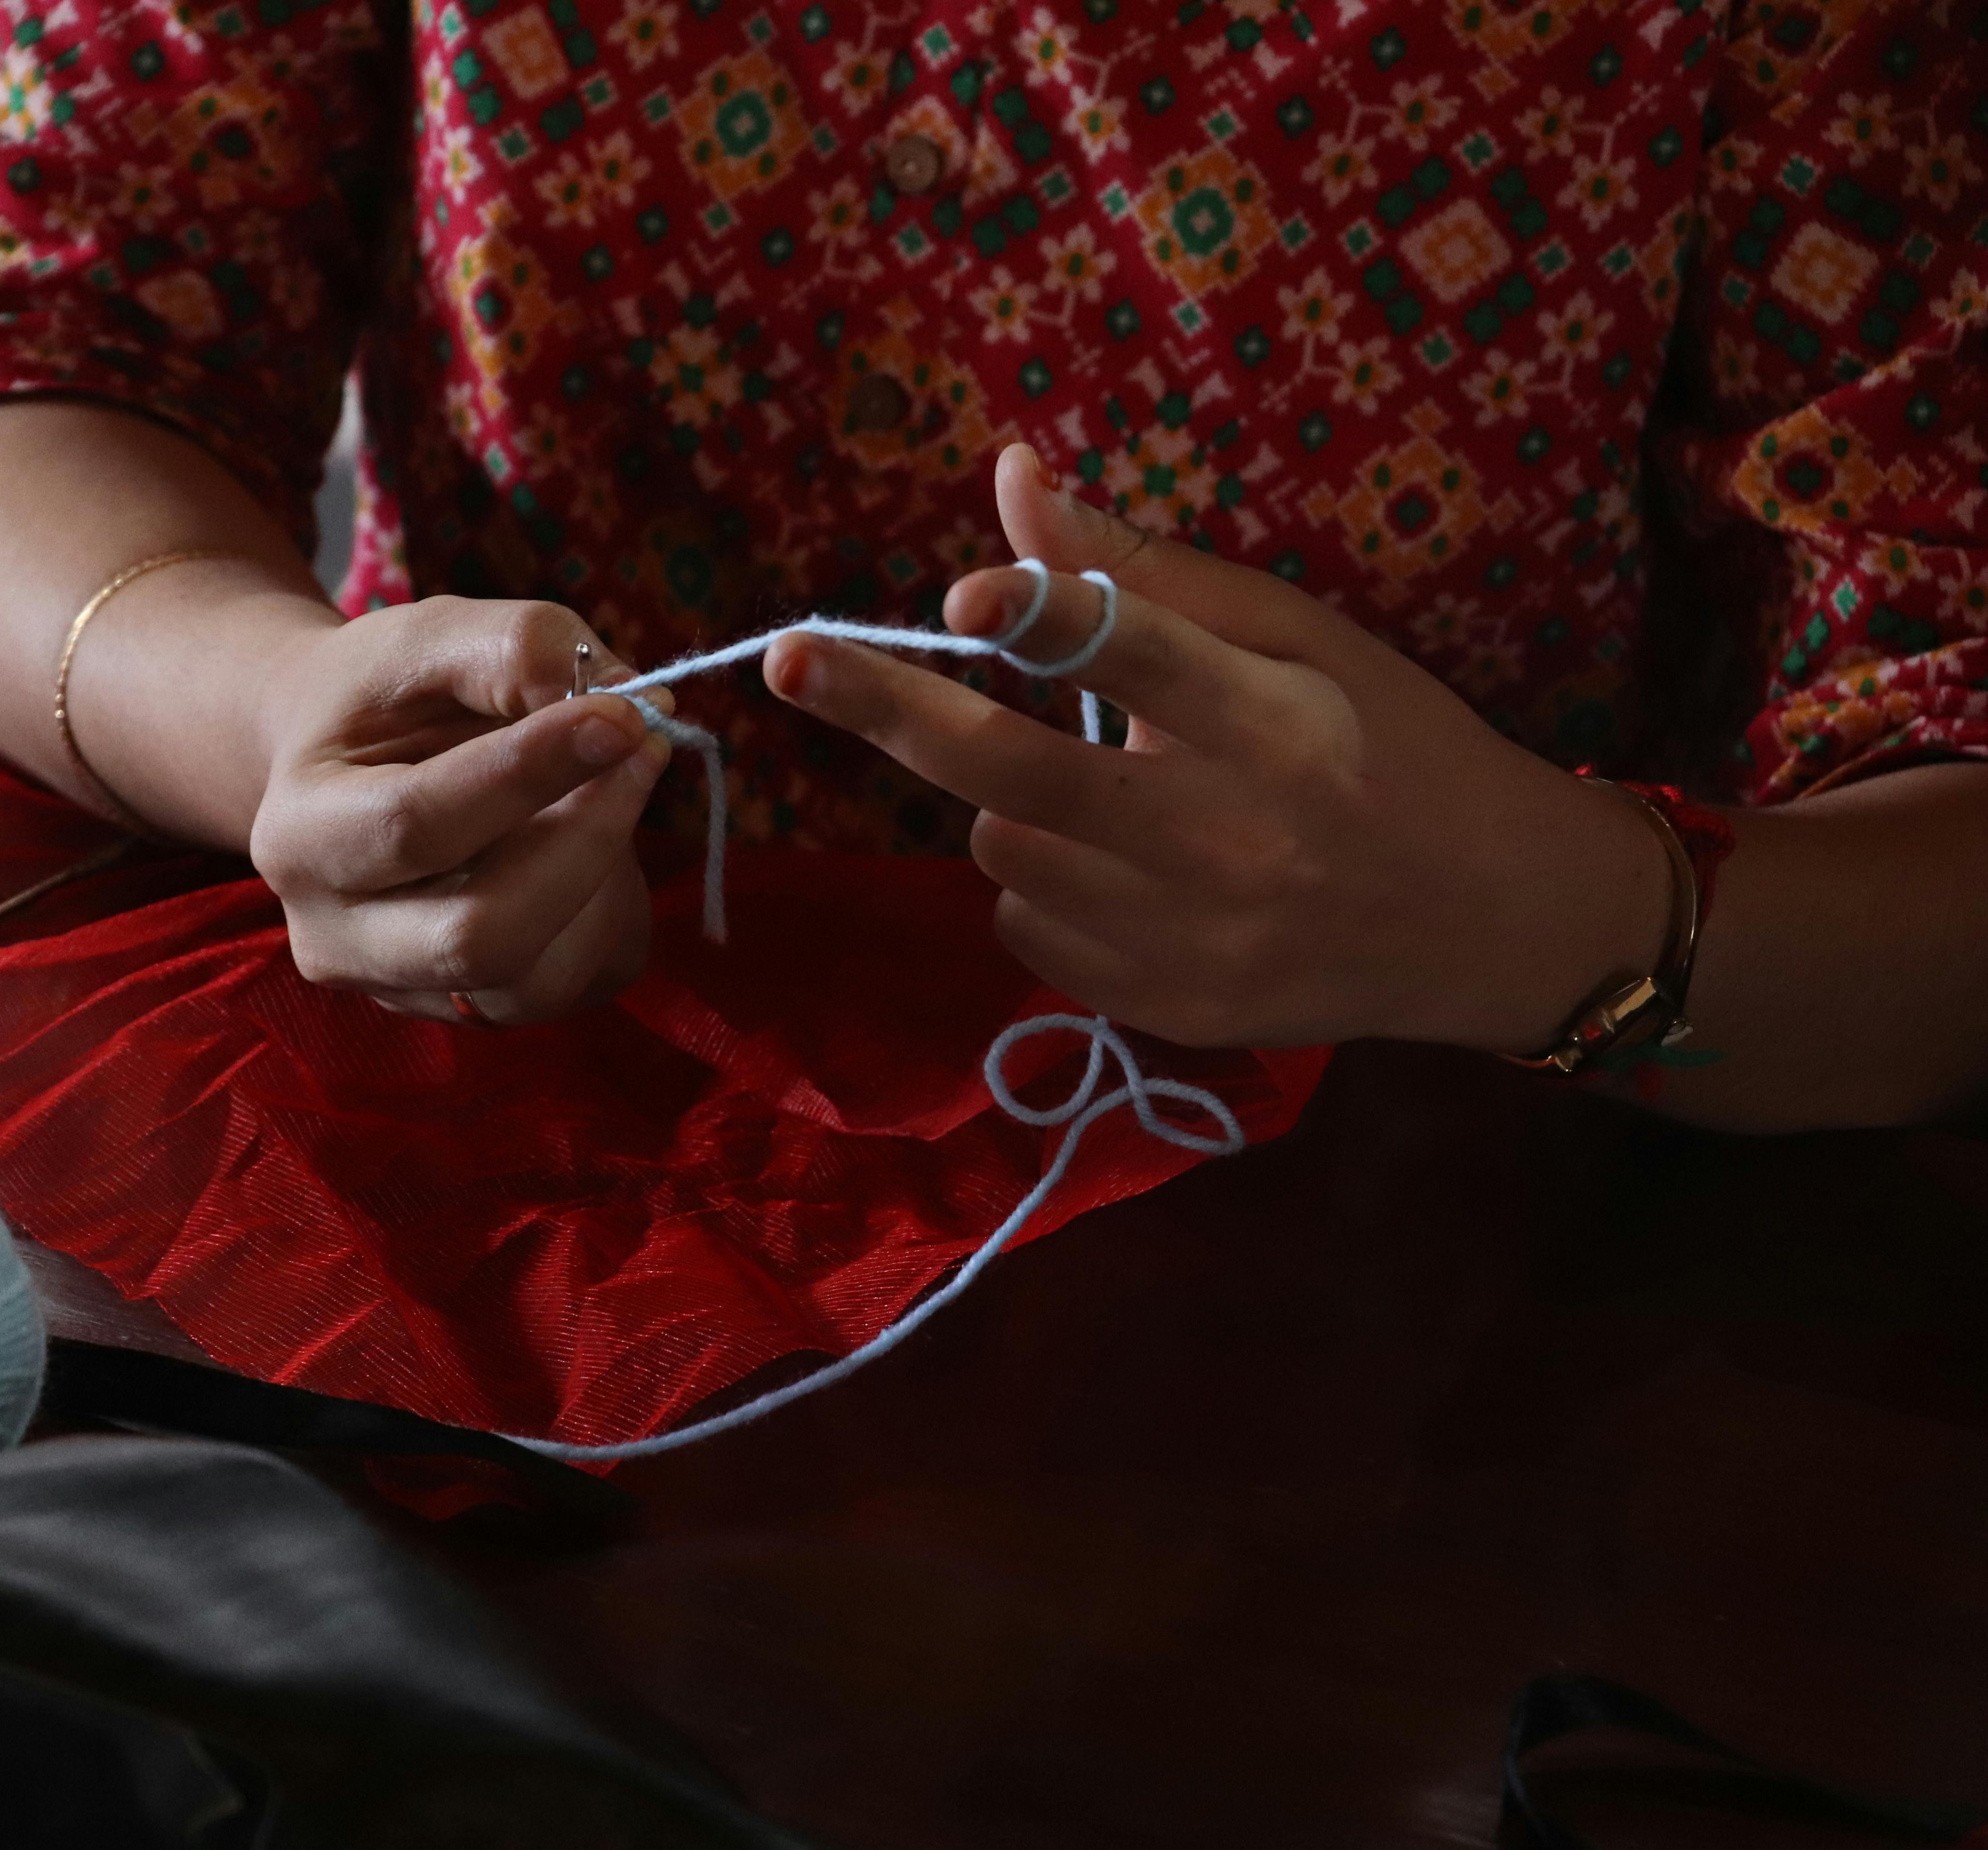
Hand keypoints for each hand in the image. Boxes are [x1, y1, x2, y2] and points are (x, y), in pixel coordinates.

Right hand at [249, 596, 671, 1025]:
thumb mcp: (432, 638)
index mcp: (299, 836)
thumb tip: (630, 703)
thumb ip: (518, 651)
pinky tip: (590, 841)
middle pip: (479, 936)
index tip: (623, 714)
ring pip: (541, 978)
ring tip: (607, 786)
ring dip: (605, 875)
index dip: (531, 772)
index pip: (418, 825)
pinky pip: (583, 980)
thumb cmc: (387, 698)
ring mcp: (404, 990)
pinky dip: (613, 905)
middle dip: (585, 839)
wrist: (348, 767)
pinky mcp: (477, 1013)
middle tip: (644, 746)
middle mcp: (335, 937)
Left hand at [761, 443, 1672, 1051]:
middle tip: (789, 659)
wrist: (1484, 919)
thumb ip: (1140, 570)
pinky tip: (1127, 869)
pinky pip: (1026, 930)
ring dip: (1010, 805)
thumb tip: (1012, 474)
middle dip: (890, 710)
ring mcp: (1196, 942)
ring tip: (1107, 790)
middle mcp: (1235, 839)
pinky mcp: (1168, 1010)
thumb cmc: (1384, 742)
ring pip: (1004, 850)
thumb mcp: (1294, 634)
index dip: (1050, 617)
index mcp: (1280, 722)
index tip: (962, 592)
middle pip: (1019, 775)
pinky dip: (1040, 887)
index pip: (1148, 660)